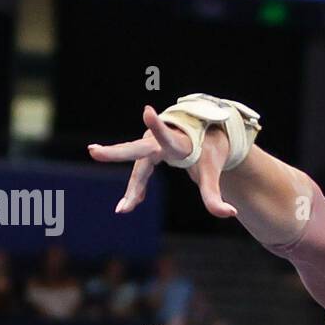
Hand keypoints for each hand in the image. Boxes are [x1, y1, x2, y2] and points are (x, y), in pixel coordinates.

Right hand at [87, 105, 236, 218]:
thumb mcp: (213, 172)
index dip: (158, 126)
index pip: (167, 136)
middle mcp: (160, 141)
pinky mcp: (147, 153)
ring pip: (137, 169)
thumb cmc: (209, 151)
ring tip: (123, 210)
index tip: (148, 110)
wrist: (204, 136)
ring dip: (132, 189)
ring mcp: (151, 145)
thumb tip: (231, 213)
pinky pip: (140, 173)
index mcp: (179, 141)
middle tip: (93, 151)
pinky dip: (137, 189)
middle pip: (136, 150)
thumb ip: (216, 196)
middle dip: (115, 153)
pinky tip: (132, 203)